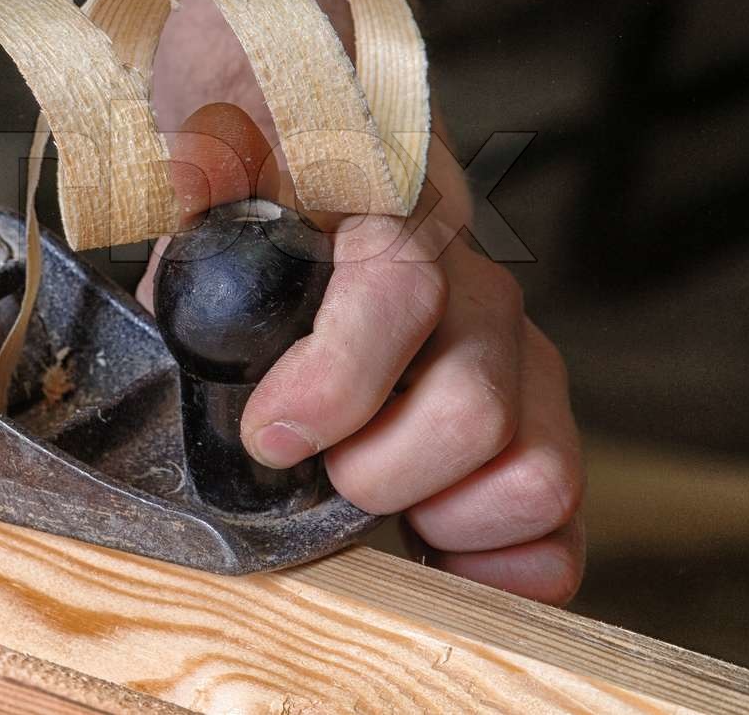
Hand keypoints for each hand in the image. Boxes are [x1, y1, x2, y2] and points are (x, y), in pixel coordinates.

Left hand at [140, 104, 583, 603]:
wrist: (297, 189)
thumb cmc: (251, 207)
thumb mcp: (209, 186)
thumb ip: (201, 196)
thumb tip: (189, 211)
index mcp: (388, 222)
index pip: (400, 294)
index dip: (336, 383)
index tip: (270, 435)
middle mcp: (472, 290)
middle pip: (474, 409)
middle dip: (378, 472)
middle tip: (318, 470)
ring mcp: (517, 363)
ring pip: (536, 472)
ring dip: (441, 514)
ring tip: (371, 499)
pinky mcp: (539, 430)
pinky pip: (559, 526)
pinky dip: (499, 562)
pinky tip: (428, 542)